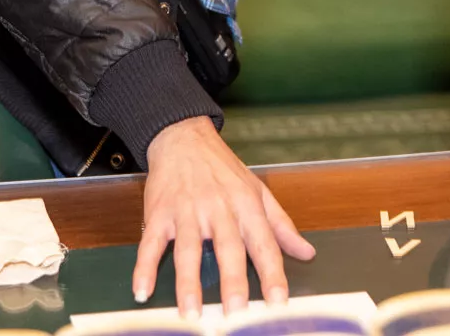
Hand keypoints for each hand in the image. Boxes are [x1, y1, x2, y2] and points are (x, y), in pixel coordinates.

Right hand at [133, 116, 313, 317]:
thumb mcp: (258, 191)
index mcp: (246, 205)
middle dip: (233, 280)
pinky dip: (144, 267)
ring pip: (187, 249)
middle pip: (227, 247)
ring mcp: (187, 210)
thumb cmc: (223, 168)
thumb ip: (281, 225)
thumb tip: (307, 252)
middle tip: (235, 312)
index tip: (278, 302)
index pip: (264, 243)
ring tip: (190, 311)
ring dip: (188, 282)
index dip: (272, 274)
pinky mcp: (159, 213)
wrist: (183, 137)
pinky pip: (151, 243)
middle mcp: (218, 208)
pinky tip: (142, 290)